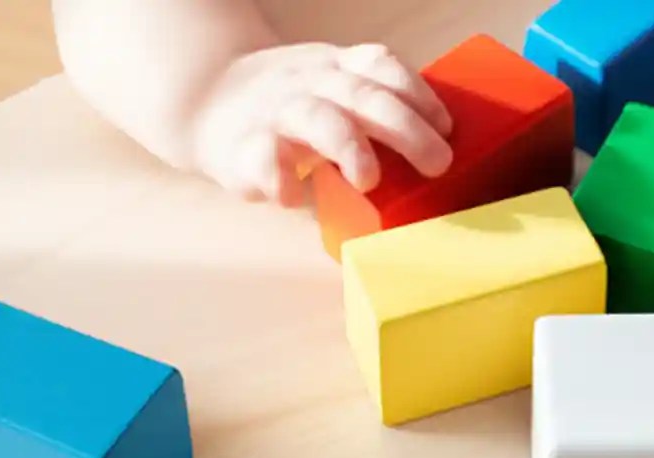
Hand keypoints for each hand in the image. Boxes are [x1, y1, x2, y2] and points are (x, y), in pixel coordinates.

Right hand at [189, 42, 453, 206]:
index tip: (447, 126)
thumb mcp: (336, 90)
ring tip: (368, 179)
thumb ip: (378, 108)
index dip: (419, 94)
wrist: (206, 99)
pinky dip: (278, 178)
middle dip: (406, 129)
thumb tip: (442, 151)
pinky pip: (262, 158)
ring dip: (348, 146)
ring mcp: (277, 112)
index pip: (383, 67)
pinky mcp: (243, 147)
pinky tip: (292, 195)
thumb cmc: (295, 107)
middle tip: (438, 163)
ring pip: (317, 119)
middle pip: (364, 97)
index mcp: (340, 68)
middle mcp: (312, 83)